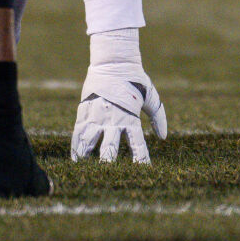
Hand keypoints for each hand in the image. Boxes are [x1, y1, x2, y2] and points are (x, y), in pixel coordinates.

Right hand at [70, 29, 166, 162]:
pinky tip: (75, 159)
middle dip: (109, 164)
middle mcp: (113, 119)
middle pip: (110, 148)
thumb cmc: (135, 79)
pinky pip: (78, 132)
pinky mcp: (84, 111)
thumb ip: (158, 117)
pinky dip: (76, 147)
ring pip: (90, 142)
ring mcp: (97, 115)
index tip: (142, 173)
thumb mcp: (151, 96)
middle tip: (109, 178)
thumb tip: (164, 137)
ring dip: (88, 158)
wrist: (113, 61)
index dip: (140, 160)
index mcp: (130, 117)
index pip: (137, 144)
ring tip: (87, 172)